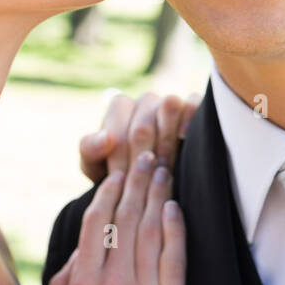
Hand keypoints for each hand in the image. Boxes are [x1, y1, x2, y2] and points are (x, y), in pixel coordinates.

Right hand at [41, 150, 185, 284]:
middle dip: (135, 181)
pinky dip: (175, 231)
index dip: (107, 191)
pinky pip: (174, 262)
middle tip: (144, 153)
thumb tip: (76, 254)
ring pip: (150, 233)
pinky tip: (176, 210)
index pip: (94, 224)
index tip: (116, 170)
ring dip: (157, 196)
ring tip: (162, 169)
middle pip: (125, 219)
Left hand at [79, 90, 200, 183]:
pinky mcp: (194, 107)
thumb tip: (106, 138)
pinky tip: (184, 136)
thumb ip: (90, 150)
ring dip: (166, 140)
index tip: (123, 183)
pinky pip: (193, 104)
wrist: (146, 182)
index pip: (118, 133)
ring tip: (163, 166)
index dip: (120, 162)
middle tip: (144, 183)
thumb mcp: (95, 164)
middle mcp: (145, 100)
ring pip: (168, 108)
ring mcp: (170, 101)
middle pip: (143, 126)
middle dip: (142, 158)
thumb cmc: (116, 171)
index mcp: (120, 107)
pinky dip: (189, 117)